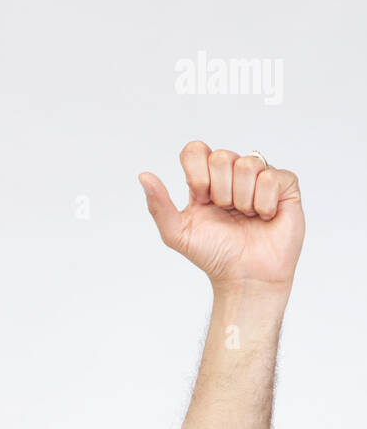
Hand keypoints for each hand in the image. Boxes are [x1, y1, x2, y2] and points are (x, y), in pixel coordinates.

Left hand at [139, 142, 303, 294]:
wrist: (245, 278)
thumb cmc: (214, 256)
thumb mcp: (177, 233)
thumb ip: (159, 205)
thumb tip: (143, 175)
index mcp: (206, 180)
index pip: (195, 150)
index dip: (197, 174)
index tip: (202, 201)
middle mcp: (232, 175)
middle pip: (221, 156)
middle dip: (220, 192)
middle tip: (227, 213)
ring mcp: (259, 177)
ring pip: (247, 164)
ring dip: (242, 200)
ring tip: (246, 217)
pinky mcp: (284, 185)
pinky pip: (271, 176)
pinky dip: (264, 203)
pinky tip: (264, 217)